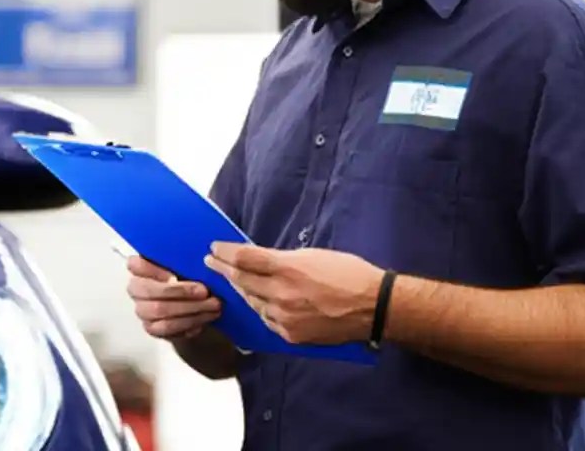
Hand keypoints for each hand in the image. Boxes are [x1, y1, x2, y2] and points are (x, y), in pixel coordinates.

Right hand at [127, 255, 222, 340]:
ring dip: (191, 309)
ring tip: (213, 306)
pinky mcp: (152, 329)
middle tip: (205, 291)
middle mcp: (136, 290)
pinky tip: (205, 317)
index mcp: (140, 269)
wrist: (190, 305)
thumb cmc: (186, 279)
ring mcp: (143, 311)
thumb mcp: (184, 265)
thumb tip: (203, 254)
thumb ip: (182, 260)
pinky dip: (190, 323)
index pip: (136, 265)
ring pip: (161, 312)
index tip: (176, 275)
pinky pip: (169, 329)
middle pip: (151, 291)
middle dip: (181, 292)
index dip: (156, 270)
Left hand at [205, 242, 383, 344]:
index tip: (215, 248)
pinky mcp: (291, 335)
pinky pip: (267, 320)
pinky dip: (260, 309)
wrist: (374, 307)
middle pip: (241, 281)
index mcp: (287, 269)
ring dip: (241, 290)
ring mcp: (285, 317)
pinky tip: (256, 302)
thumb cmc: (349, 274)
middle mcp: (281, 294)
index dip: (225, 252)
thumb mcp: (313, 256)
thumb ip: (282, 260)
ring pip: (252, 302)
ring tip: (232, 281)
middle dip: (223, 270)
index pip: (244, 258)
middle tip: (211, 262)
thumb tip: (260, 261)